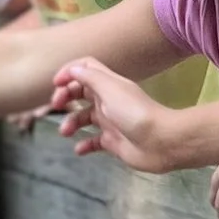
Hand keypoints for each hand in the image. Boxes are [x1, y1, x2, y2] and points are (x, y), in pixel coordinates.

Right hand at [49, 57, 182, 172]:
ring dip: (71, 122)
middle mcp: (109, 101)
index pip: (85, 70)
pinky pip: (93, 142)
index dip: (69, 72)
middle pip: (80, 92)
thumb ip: (90, 77)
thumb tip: (72, 69)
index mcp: (109, 84)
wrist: (162, 142)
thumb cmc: (135, 113)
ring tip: (66, 132)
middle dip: (65, 97)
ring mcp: (111, 122)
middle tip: (56, 105)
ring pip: (84, 118)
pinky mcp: (113, 142)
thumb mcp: (110, 89)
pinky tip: (79, 149)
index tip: (56, 84)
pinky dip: (84, 145)